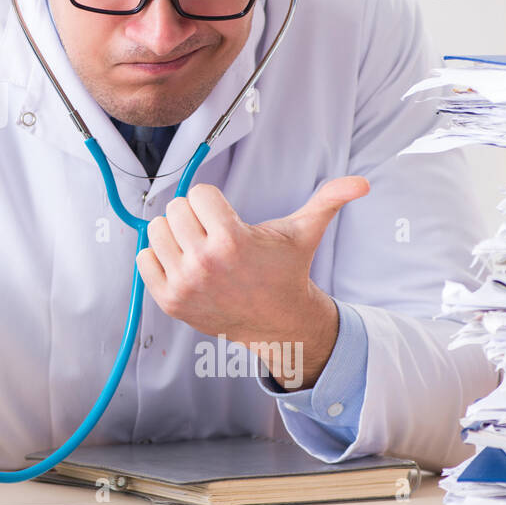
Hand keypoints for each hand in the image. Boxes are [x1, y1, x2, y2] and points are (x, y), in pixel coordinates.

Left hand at [135, 177, 369, 389]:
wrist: (276, 322)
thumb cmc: (284, 270)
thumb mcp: (305, 232)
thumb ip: (329, 201)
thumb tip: (362, 183)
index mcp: (232, 240)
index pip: (197, 194)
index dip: (212, 202)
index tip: (226, 218)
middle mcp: (204, 263)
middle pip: (174, 209)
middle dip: (194, 217)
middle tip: (213, 235)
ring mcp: (184, 283)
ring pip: (155, 231)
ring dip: (174, 235)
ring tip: (198, 248)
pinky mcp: (169, 300)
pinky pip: (143, 258)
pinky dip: (158, 257)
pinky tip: (184, 264)